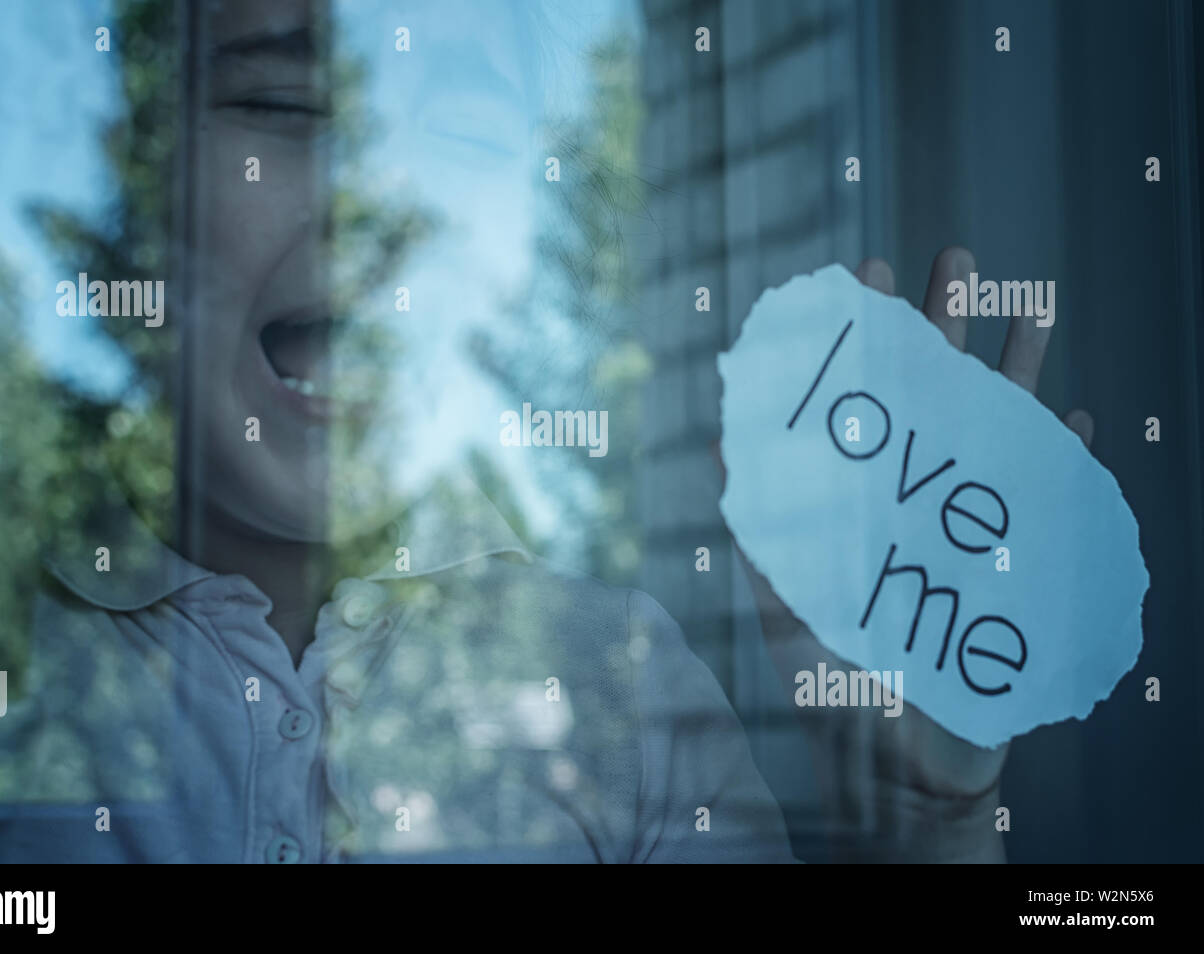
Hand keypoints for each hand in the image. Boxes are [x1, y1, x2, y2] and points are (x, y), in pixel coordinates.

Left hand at [722, 247, 1094, 860]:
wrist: (897, 762)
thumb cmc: (832, 682)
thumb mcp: (787, 595)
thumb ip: (763, 521)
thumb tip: (725, 439)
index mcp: (857, 492)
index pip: (863, 400)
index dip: (865, 340)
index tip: (862, 277)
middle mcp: (911, 495)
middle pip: (932, 394)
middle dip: (943, 326)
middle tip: (954, 257)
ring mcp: (967, 523)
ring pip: (996, 428)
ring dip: (1012, 367)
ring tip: (1030, 304)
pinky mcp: (1014, 562)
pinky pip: (1045, 498)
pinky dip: (1058, 459)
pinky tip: (1071, 417)